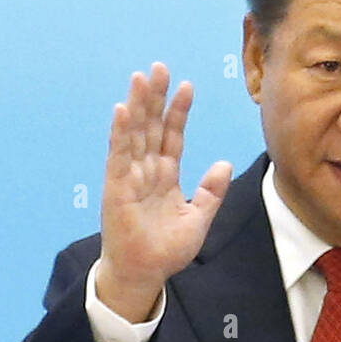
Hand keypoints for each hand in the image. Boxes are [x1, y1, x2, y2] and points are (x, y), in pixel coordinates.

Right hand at [96, 62, 231, 320]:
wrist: (144, 274)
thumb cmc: (166, 250)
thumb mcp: (198, 219)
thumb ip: (211, 192)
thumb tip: (224, 163)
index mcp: (165, 176)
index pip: (172, 137)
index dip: (179, 112)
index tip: (188, 86)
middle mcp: (146, 171)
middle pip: (152, 127)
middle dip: (157, 98)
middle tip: (161, 67)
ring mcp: (129, 177)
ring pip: (135, 134)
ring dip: (138, 106)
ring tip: (142, 78)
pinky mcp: (116, 187)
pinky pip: (118, 155)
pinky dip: (120, 133)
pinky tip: (123, 110)